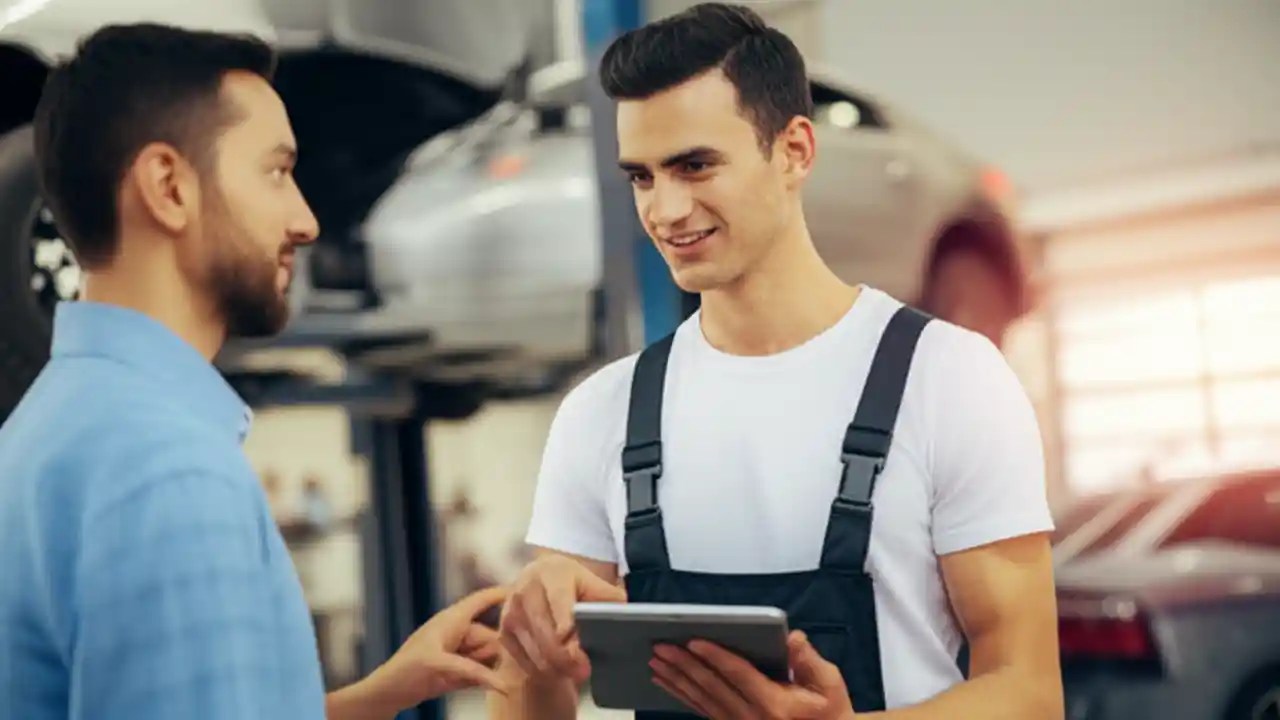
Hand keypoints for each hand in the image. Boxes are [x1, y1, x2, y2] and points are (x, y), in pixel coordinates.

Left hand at [363, 586, 510, 710]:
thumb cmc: (406, 670)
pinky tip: (491, 686)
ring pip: (489, 656)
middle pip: (491, 635)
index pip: (482, 600)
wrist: (388, 693)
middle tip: (499, 662)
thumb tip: (504, 684)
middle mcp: (458, 633)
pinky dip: (486, 679)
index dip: (502, 594)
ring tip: (479, 677)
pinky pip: (482, 672)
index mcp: (452, 620)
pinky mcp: (458, 671)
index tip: (526, 589)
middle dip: (497, 650)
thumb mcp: (441, 666)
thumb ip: (474, 673)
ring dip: (491, 667)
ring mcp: (459, 652)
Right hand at [498, 553, 626, 682]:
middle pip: (546, 634)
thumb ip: (608, 599)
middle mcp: (525, 590)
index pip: (559, 602)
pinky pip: (524, 662)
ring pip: (536, 653)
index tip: (577, 645)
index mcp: (551, 573)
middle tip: (585, 670)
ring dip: (557, 668)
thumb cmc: (570, 583)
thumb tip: (624, 619)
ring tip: (575, 670)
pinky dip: (543, 671)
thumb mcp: (591, 582)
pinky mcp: (503, 632)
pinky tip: (557, 667)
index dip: (567, 624)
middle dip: (567, 658)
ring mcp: (511, 612)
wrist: (538, 577)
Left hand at [650, 630, 856, 718]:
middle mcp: (752, 718)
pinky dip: (682, 695)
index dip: (715, 655)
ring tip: (655, 661)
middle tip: (660, 645)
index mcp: (774, 705)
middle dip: (684, 665)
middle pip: (712, 687)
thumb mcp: (829, 684)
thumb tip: (792, 638)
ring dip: (676, 680)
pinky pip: (702, 711)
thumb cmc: (830, 711)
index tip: (693, 640)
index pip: (738, 675)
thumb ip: (809, 661)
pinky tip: (667, 682)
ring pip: (701, 700)